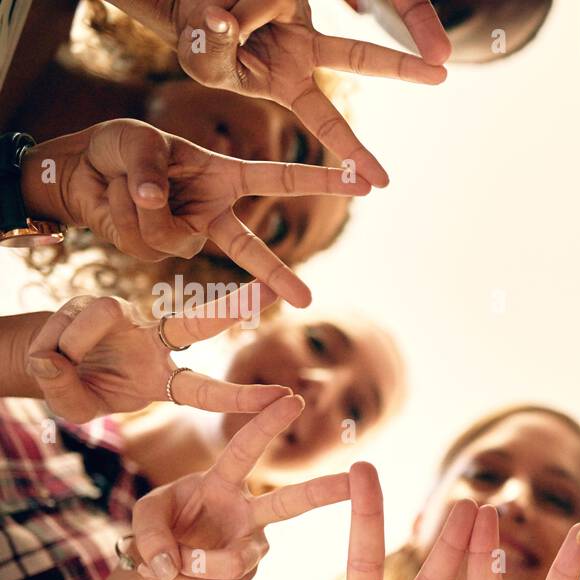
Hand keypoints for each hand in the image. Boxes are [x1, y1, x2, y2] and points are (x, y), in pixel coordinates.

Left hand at [24, 119, 367, 306]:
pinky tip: (115, 198)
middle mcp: (212, 212)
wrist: (80, 173)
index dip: (322, 181)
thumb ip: (151, 168)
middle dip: (276, 276)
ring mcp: (186, 236)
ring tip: (125, 181)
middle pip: (250, 250)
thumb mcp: (137, 142)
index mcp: (224, 178)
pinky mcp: (156, 252)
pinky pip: (142, 240)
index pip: (279, 181)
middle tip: (306, 302)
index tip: (363, 183)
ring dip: (138, 203)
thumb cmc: (121, 149)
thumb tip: (155, 202)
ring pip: (172, 236)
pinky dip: (120, 212)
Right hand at [27, 284, 289, 422]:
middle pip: (200, 322)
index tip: (284, 396)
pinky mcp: (99, 300)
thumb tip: (56, 358)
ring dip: (71, 344)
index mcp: (162, 381)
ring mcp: (129, 318)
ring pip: (105, 314)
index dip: (242, 396)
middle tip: (276, 290)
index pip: (207, 391)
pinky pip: (75, 315)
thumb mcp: (73, 405)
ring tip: (56, 363)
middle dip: (237, 305)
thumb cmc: (74, 388)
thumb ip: (67, 391)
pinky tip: (48, 347)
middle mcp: (155, 343)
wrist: (43, 360)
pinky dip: (54, 339)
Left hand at [132, 394, 348, 579]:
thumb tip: (173, 566)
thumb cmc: (159, 526)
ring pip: (237, 560)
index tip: (295, 399)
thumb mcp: (143, 518)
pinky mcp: (247, 575)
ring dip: (196, 567)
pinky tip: (179, 578)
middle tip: (357, 479)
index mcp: (222, 481)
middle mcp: (248, 510)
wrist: (164, 564)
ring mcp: (253, 544)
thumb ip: (151, 535)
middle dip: (325, 491)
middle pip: (291, 502)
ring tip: (169, 568)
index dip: (268, 424)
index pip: (246, 449)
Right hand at [171, 0, 449, 186]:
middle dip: (398, 64)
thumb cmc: (205, 46)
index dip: (353, 150)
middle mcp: (306, 49)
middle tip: (442, 73)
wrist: (192, 2)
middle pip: (357, 56)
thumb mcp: (204, 61)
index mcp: (292, 83)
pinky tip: (214, 12)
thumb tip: (224, 21)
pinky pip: (261, 0)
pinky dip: (223, 10)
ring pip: (287, 10)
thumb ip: (215, 50)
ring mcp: (298, 13)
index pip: (327, 120)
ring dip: (257, 10)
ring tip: (218, 19)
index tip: (383, 183)